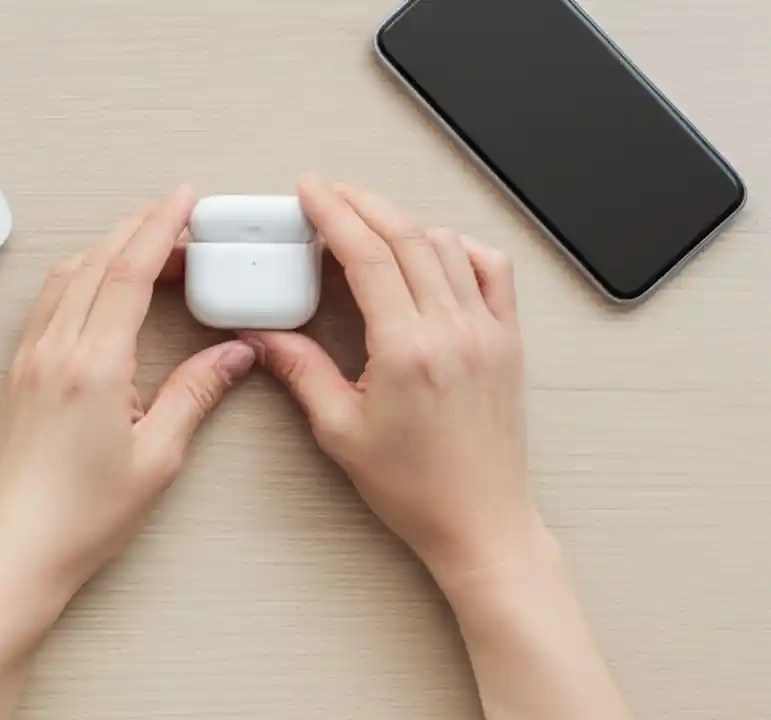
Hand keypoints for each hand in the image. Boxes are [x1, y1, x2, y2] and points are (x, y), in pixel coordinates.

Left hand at [0, 186, 256, 599]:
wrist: (18, 549)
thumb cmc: (85, 515)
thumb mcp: (158, 456)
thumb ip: (197, 393)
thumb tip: (235, 353)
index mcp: (94, 364)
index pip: (130, 271)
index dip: (161, 228)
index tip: (184, 199)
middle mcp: (55, 349)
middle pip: (99, 261)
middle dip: (140, 228)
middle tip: (179, 216)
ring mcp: (30, 358)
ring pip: (69, 276)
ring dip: (110, 249)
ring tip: (149, 249)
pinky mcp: (18, 373)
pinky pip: (50, 302)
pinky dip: (82, 277)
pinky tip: (103, 287)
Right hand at [245, 175, 540, 579]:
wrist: (480, 521)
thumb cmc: (414, 487)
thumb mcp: (340, 431)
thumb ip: (300, 371)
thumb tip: (261, 334)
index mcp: (407, 348)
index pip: (366, 254)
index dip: (333, 213)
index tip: (310, 190)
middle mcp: (453, 329)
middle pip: (405, 236)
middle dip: (362, 203)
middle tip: (328, 192)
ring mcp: (488, 330)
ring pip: (447, 245)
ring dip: (404, 221)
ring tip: (369, 218)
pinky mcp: (508, 341)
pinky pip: (493, 270)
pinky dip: (462, 246)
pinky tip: (436, 249)